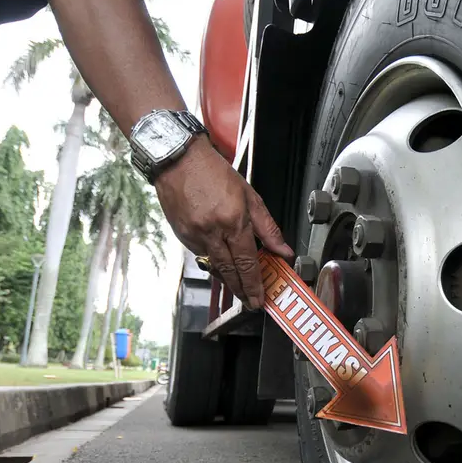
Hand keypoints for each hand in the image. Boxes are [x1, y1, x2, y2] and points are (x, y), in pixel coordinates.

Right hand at [155, 136, 293, 308]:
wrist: (178, 160)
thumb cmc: (214, 173)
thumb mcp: (249, 195)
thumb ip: (267, 227)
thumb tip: (283, 250)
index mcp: (233, 220)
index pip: (247, 262)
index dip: (255, 284)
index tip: (259, 298)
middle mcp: (212, 231)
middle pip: (230, 271)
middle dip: (242, 290)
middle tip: (251, 302)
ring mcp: (194, 235)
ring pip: (214, 266)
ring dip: (228, 279)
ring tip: (239, 287)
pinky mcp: (181, 235)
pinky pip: (201, 255)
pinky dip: (213, 261)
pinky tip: (221, 263)